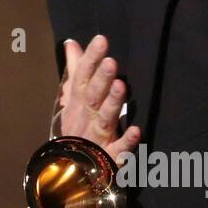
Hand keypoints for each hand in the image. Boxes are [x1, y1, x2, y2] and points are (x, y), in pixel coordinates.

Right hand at [55, 36, 140, 162]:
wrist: (70, 167)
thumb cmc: (77, 126)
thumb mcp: (73, 97)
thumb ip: (76, 69)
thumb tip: (72, 43)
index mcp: (79, 102)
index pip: (83, 76)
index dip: (91, 59)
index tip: (101, 40)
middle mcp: (87, 117)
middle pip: (93, 96)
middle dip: (101, 80)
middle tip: (112, 62)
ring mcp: (97, 136)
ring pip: (104, 118)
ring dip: (112, 104)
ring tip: (121, 87)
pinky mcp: (109, 155)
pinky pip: (118, 149)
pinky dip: (126, 141)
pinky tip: (136, 131)